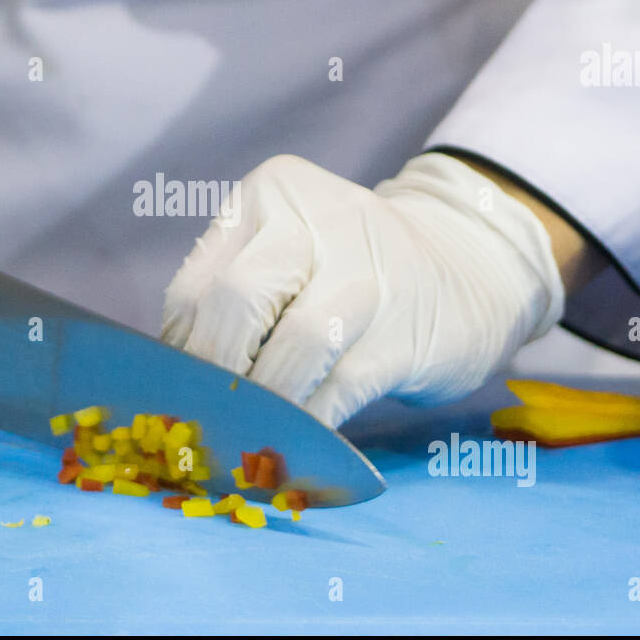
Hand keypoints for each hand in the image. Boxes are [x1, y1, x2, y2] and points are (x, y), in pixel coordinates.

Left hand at [161, 153, 564, 426]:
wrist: (469, 268)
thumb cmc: (351, 272)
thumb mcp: (287, 251)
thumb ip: (232, 296)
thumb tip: (171, 382)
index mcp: (270, 195)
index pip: (196, 284)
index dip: (176, 353)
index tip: (171, 396)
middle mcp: (317, 220)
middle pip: (236, 302)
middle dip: (211, 376)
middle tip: (202, 420)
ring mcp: (368, 275)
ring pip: (293, 347)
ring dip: (261, 405)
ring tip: (244, 435)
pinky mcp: (404, 334)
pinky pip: (340, 389)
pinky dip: (307, 425)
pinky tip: (293, 443)